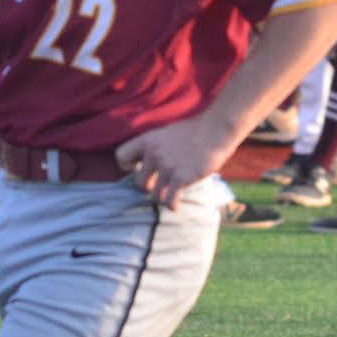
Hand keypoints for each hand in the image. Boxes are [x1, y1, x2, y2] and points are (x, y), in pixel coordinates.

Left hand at [115, 113, 234, 210]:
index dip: (126, 165)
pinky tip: (176, 206)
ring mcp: (166, 166)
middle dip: (147, 186)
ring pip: (153, 195)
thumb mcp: (165, 132)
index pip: (120, 156)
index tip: (138, 167)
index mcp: (146, 140)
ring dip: (161, 197)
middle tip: (158, 185)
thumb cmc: (193, 130)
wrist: (215, 130)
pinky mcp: (181, 177)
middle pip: (138, 182)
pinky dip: (173, 206)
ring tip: (168, 196)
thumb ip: (153, 145)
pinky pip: (170, 201)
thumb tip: (144, 161)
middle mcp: (153, 154)